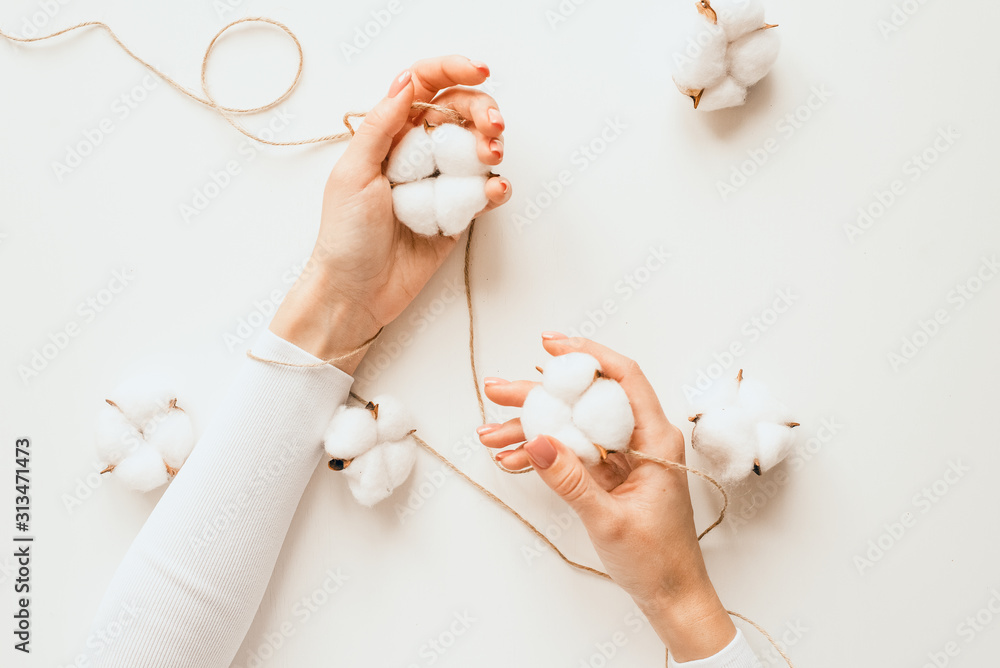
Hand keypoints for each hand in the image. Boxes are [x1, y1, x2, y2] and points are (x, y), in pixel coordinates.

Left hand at [270, 56, 511, 372]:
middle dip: (482, 109)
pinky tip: (492, 191)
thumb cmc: (344, 236)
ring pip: (477, 149)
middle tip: (492, 125)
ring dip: (490, 146)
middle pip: (460, 112)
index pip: (424, 87)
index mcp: (389, 135)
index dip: (452, 70)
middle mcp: (417, 154)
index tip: (478, 71)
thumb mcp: (353, 173)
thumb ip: (380, 126)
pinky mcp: (456, 215)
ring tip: (489, 157)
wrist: (355, 293)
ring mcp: (439, 184)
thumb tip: (405, 83)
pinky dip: (494, 188)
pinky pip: (483, 192)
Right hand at [479, 333, 736, 661]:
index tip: (551, 345)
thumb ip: (571, 480)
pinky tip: (510, 455)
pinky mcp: (608, 475)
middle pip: (587, 400)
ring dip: (532, 427)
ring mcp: (623, 457)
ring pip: (573, 426)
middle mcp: (641, 439)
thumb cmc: (657, 560)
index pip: (623, 378)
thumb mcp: (609, 520)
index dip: (588, 354)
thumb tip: (537, 440)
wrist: (670, 597)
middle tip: (496, 389)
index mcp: (656, 439)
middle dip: (539, 395)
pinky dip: (542, 454)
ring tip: (488, 430)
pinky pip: (571, 452)